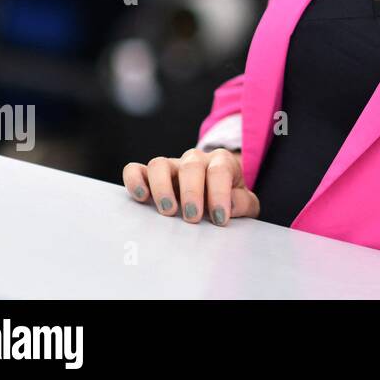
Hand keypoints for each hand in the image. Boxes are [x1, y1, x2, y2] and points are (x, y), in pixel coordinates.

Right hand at [123, 148, 259, 225]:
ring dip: (162, 187)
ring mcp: (171, 166)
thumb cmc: (230, 200)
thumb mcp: (245, 203)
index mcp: (221, 162)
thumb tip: (229, 206)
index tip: (219, 219)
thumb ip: (243, 203)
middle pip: (190, 166)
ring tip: (168, 211)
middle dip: (191, 192)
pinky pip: (135, 169)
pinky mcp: (150, 175)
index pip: (220, 171)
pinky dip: (134, 181)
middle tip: (192, 218)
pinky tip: (142, 198)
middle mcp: (195, 160)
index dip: (220, 194)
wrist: (215, 193)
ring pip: (160, 164)